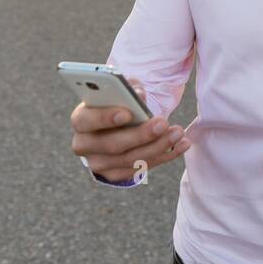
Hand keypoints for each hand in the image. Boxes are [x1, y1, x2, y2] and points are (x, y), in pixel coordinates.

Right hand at [70, 74, 189, 181]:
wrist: (115, 126)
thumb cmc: (117, 102)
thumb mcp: (121, 90)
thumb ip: (128, 88)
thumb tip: (140, 94)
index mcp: (80, 119)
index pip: (87, 120)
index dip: (105, 117)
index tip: (127, 113)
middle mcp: (84, 145)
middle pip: (112, 145)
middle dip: (140, 135)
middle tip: (163, 123)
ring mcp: (98, 163)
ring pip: (129, 159)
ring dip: (157, 146)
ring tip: (178, 133)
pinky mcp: (114, 175)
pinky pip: (140, 169)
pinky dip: (164, 157)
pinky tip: (181, 145)